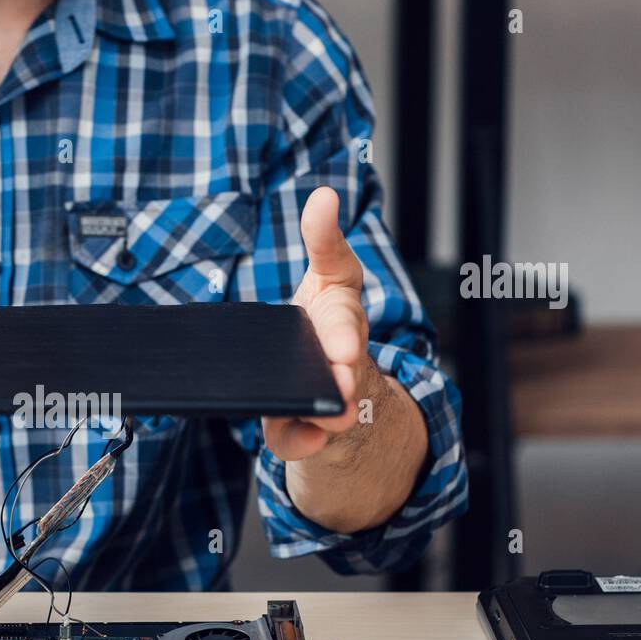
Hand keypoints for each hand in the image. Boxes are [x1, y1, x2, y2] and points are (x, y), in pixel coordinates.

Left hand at [262, 186, 376, 462]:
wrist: (323, 377)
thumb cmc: (322, 320)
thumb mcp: (327, 276)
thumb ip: (324, 239)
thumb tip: (326, 196)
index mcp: (342, 317)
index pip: (345, 317)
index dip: (343, 335)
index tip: (343, 345)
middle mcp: (343, 359)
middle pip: (346, 369)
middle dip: (345, 374)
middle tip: (341, 375)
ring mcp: (330, 397)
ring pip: (334, 411)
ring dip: (330, 415)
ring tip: (326, 420)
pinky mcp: (310, 429)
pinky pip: (302, 440)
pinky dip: (299, 443)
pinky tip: (294, 441)